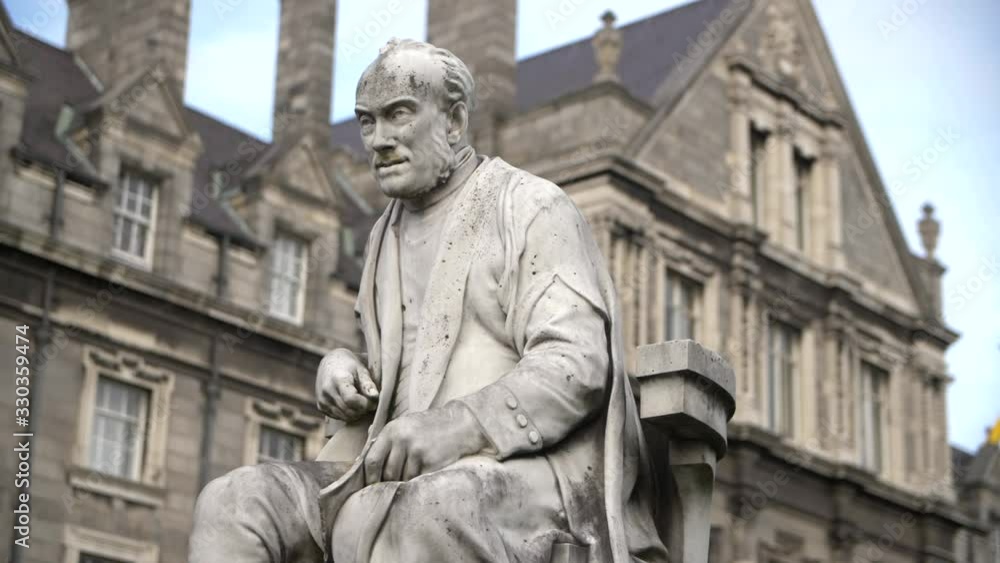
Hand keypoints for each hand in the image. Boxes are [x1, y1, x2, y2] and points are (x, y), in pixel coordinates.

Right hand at [316, 349, 378, 421]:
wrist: (330, 363)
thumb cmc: (350, 366)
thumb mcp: (361, 370)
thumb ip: (368, 384)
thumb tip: (375, 396)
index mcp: (337, 379)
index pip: (351, 399)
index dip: (365, 403)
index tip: (374, 400)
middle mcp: (327, 391)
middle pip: (349, 411)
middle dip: (363, 409)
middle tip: (371, 402)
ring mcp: (322, 400)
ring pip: (345, 417)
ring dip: (357, 413)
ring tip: (362, 401)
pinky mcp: (321, 407)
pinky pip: (339, 417)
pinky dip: (348, 414)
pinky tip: (351, 403)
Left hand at [363, 402, 490, 483]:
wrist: (460, 423)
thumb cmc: (430, 426)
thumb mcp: (405, 423)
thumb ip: (387, 439)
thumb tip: (364, 459)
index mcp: (392, 430)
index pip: (372, 460)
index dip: (369, 477)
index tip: (371, 485)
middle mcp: (402, 440)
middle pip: (388, 473)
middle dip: (388, 482)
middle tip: (391, 486)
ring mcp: (417, 451)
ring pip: (403, 478)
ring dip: (404, 482)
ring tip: (411, 478)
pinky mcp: (431, 462)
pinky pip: (418, 480)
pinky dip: (418, 482)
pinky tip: (422, 476)